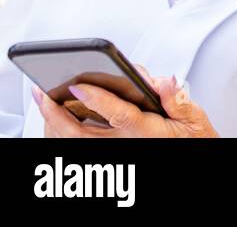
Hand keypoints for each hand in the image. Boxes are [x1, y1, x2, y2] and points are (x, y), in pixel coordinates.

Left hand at [34, 69, 218, 137]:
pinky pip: (75, 145)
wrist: (188, 155)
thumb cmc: (190, 137)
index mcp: (146, 130)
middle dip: (57, 112)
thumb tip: (165, 82)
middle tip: (42, 92)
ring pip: (73, 140)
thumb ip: (179, 100)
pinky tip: (56, 117)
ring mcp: (111, 148)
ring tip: (45, 99)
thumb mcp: (194, 118)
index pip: (118, 114)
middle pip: (81, 132)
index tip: (78, 83)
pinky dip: (60, 131)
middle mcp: (124, 142)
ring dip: (54, 122)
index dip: (97, 99)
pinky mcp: (106, 151)